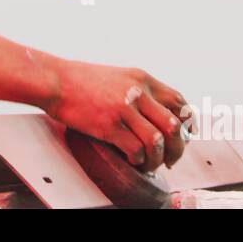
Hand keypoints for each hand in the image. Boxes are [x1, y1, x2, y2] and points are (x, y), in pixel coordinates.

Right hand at [42, 60, 188, 172]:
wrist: (55, 80)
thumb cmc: (82, 81)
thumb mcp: (119, 77)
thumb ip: (139, 91)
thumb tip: (156, 115)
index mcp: (142, 79)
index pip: (179, 102)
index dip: (187, 123)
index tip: (184, 136)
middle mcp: (137, 92)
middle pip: (174, 125)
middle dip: (178, 148)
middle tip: (171, 158)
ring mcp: (123, 108)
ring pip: (157, 141)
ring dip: (158, 159)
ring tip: (150, 164)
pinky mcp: (108, 125)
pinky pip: (135, 150)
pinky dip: (138, 160)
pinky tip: (132, 161)